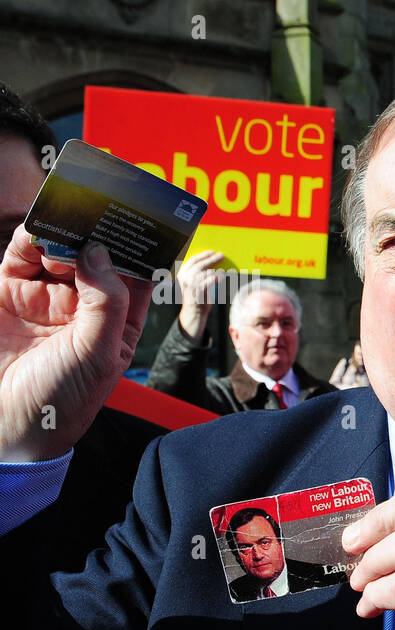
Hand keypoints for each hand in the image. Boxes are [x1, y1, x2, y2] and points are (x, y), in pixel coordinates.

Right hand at [0, 226, 151, 460]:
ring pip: (61, 250)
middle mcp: (85, 306)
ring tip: (71, 211)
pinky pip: (22, 256)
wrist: (6, 426)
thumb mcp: (98, 353)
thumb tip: (99, 249)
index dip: (140, 246)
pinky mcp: (11, 293)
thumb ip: (105, 300)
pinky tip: (39, 229)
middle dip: (101, 230)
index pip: (136, 275)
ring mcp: (47, 298)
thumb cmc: (62, 400)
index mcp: (119, 323)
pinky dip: (30, 238)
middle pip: (98, 255)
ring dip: (67, 230)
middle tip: (103, 201)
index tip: (144, 217)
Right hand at [176, 250, 225, 340]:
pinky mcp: (199, 291)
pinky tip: (222, 276)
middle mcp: (185, 278)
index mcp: (182, 274)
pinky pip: (210, 280)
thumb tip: (211, 261)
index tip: (211, 251)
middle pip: (200, 264)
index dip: (202, 255)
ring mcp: (192, 284)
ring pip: (205, 271)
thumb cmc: (196, 296)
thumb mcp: (193, 283)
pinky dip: (217, 277)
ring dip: (216, 268)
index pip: (192, 260)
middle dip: (211, 258)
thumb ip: (198, 273)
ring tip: (223, 267)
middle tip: (221, 255)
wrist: (194, 312)